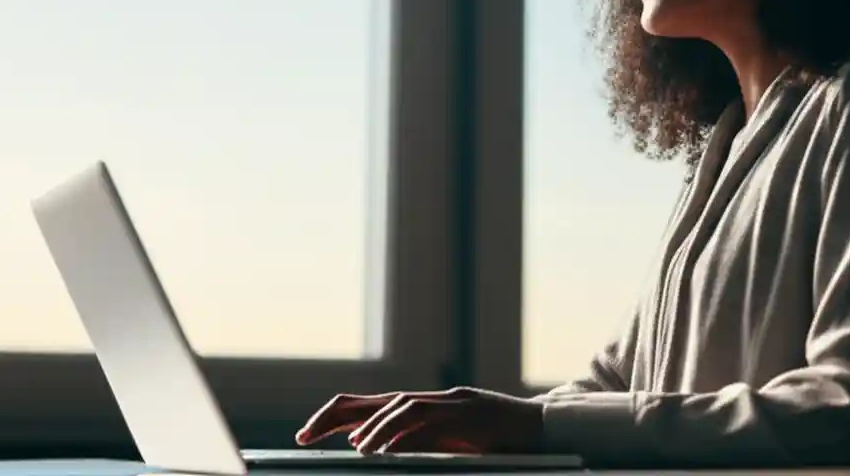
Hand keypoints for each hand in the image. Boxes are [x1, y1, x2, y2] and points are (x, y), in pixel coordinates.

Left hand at [295, 386, 543, 454]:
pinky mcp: (469, 415)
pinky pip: (430, 422)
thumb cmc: (499, 440)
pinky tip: (388, 448)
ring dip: (373, 428)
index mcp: (426, 406)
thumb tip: (375, 449)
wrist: (545, 431)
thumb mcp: (451, 441)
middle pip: (375, 401)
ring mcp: (452, 404)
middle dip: (335, 415)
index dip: (336, 417)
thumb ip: (417, 440)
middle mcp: (434, 399)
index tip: (306, 434)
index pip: (372, 405)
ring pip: (401, 407)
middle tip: (304, 435)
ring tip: (354, 451)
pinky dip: (405, 434)